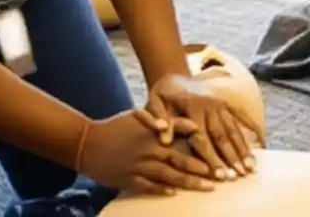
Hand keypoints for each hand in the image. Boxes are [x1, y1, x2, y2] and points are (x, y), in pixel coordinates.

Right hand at [76, 109, 214, 195]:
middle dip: (202, 170)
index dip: (203, 149)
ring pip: (167, 175)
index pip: (184, 142)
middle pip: (179, 161)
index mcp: (154, 134)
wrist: (88, 143)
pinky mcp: (127, 179)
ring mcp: (138, 166)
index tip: (219, 156)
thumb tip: (194, 123)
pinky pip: (147, 186)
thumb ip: (168, 120)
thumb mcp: (142, 117)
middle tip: (220, 176)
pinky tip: (175, 192)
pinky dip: (161, 189)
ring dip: (188, 182)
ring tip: (206, 187)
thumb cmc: (118, 127)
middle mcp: (148, 150)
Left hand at [147, 74, 262, 180]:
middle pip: (223, 136)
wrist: (175, 75)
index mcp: (193, 107)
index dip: (212, 158)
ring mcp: (221, 104)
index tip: (220, 175)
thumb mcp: (155, 102)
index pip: (203, 138)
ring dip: (243, 149)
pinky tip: (261, 144)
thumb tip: (164, 138)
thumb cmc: (164, 94)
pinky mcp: (227, 103)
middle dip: (232, 157)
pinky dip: (252, 130)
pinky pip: (241, 118)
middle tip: (240, 175)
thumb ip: (159, 118)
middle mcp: (211, 106)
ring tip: (251, 167)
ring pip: (234, 129)